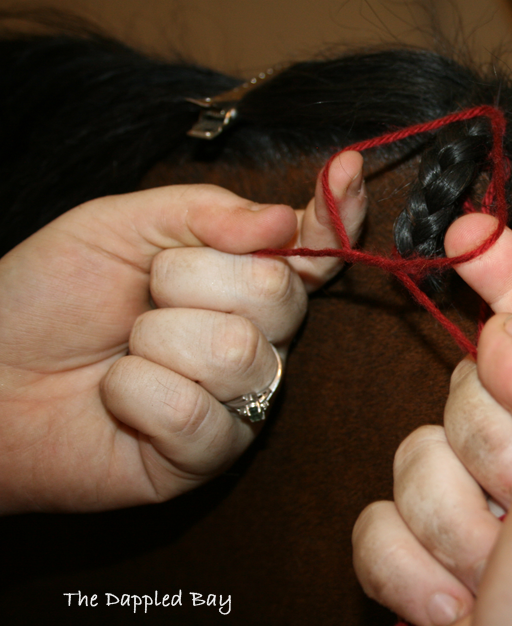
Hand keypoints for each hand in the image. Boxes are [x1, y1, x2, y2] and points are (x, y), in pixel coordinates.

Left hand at [0, 151, 366, 513]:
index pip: (313, 250)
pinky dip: (137, 394)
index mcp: (241, 279)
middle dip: (189, 280)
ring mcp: (239, 401)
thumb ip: (206, 212)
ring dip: (156, 339)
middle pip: (278, 296)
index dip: (336, 214)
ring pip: (237, 353)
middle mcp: (256, 339)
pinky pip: (197, 413)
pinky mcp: (209, 455)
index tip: (349, 170)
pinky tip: (118, 398)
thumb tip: (287, 221)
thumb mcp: (121, 225)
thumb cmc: (48, 296)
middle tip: (145, 293)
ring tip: (126, 350)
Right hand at [353, 214, 511, 625]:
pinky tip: (453, 611)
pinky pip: (382, 517)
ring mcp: (494, 530)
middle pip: (483, 386)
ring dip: (450, 516)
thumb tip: (508, 337)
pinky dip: (409, 565)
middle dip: (489, 439)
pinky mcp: (431, 569)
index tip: (470, 234)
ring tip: (491, 579)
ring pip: (422, 449)